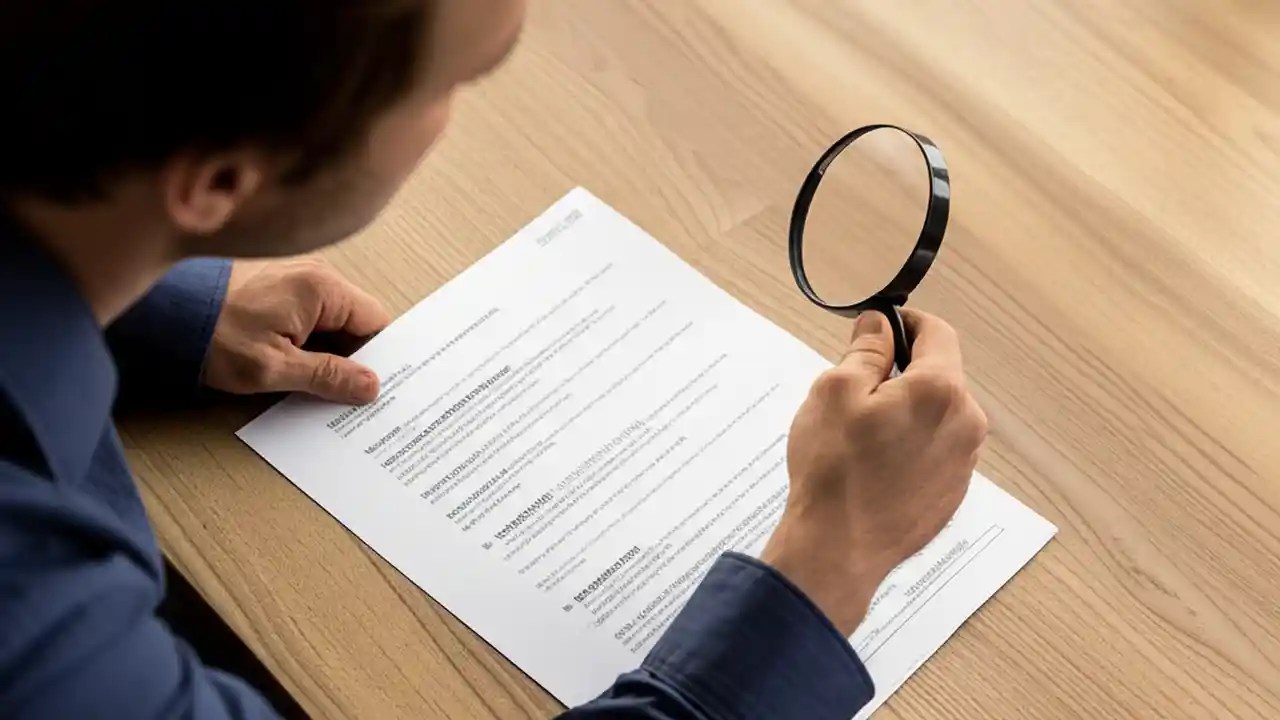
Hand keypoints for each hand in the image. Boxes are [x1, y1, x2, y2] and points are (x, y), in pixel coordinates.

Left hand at [203, 258, 391, 403]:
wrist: (158, 310)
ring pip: (331, 322)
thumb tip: (370, 386)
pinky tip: (293, 365)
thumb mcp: (273, 367)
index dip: (377, 358)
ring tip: (311, 383)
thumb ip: (327, 376)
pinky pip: (309, 317)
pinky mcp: (277, 287)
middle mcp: (314, 275)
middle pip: (355, 322)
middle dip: (350, 358)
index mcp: (323, 287)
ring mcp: (295, 278)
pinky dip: (307, 342)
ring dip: (326, 352)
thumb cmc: (211, 332)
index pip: (376, 323)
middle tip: (341, 394)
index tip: (370, 387)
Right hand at [761, 309, 986, 634]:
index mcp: (941, 390)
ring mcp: (963, 462)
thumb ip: (865, 349)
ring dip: (908, 411)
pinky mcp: (953, 492)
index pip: (938, 332)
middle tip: (858, 390)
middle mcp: (966, 423)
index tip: (880, 328)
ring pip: (938, 415)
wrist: (839, 548)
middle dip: (903, 373)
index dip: (907, 323)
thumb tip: (879, 325)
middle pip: (940, 375)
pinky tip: (875, 465)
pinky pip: (935, 450)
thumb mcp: (835, 390)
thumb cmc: (834, 469)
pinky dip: (911, 445)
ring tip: (863, 435)